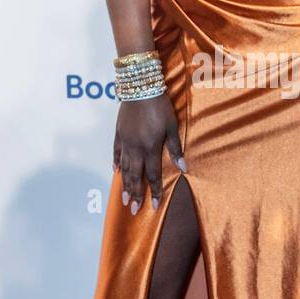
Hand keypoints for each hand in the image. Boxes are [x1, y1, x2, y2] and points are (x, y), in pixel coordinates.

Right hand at [113, 92, 185, 214]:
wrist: (140, 87)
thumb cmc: (160, 106)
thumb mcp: (172, 127)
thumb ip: (175, 149)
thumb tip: (183, 169)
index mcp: (150, 148)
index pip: (153, 176)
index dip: (154, 192)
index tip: (153, 206)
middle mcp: (135, 148)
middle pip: (135, 176)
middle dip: (135, 194)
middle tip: (133, 210)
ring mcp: (125, 142)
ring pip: (125, 168)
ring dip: (125, 185)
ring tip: (124, 199)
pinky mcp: (118, 133)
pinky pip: (116, 153)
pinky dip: (117, 164)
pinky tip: (117, 172)